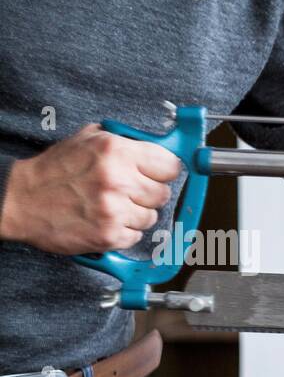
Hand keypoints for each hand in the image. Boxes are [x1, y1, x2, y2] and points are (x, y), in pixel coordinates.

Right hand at [0, 124, 180, 253]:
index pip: (170, 165)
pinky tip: (104, 221)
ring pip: (151, 217)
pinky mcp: (109, 235)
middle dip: (147, 193)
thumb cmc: (55, 170)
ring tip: (111, 206)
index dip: (163, 170)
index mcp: (115, 151)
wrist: (20, 200)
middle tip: (127, 191)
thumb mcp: (87, 140)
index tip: (156, 174)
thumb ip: (125, 141)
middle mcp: (117, 180)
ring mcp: (114, 210)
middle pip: (163, 193)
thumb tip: (160, 146)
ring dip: (136, 214)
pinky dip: (124, 232)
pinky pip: (136, 236)